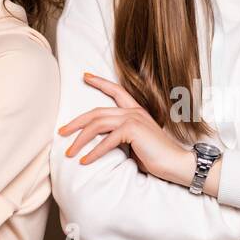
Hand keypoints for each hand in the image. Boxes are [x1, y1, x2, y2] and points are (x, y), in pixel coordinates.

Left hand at [58, 72, 193, 183]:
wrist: (177, 164)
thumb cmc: (158, 157)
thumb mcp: (137, 143)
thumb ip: (121, 137)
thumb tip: (102, 142)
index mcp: (136, 111)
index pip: (116, 91)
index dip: (100, 82)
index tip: (85, 76)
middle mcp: (133, 111)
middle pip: (96, 112)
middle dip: (76, 122)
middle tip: (61, 132)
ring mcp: (133, 119)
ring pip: (97, 124)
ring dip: (80, 139)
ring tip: (70, 152)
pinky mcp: (133, 131)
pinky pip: (106, 141)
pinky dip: (94, 152)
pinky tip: (85, 161)